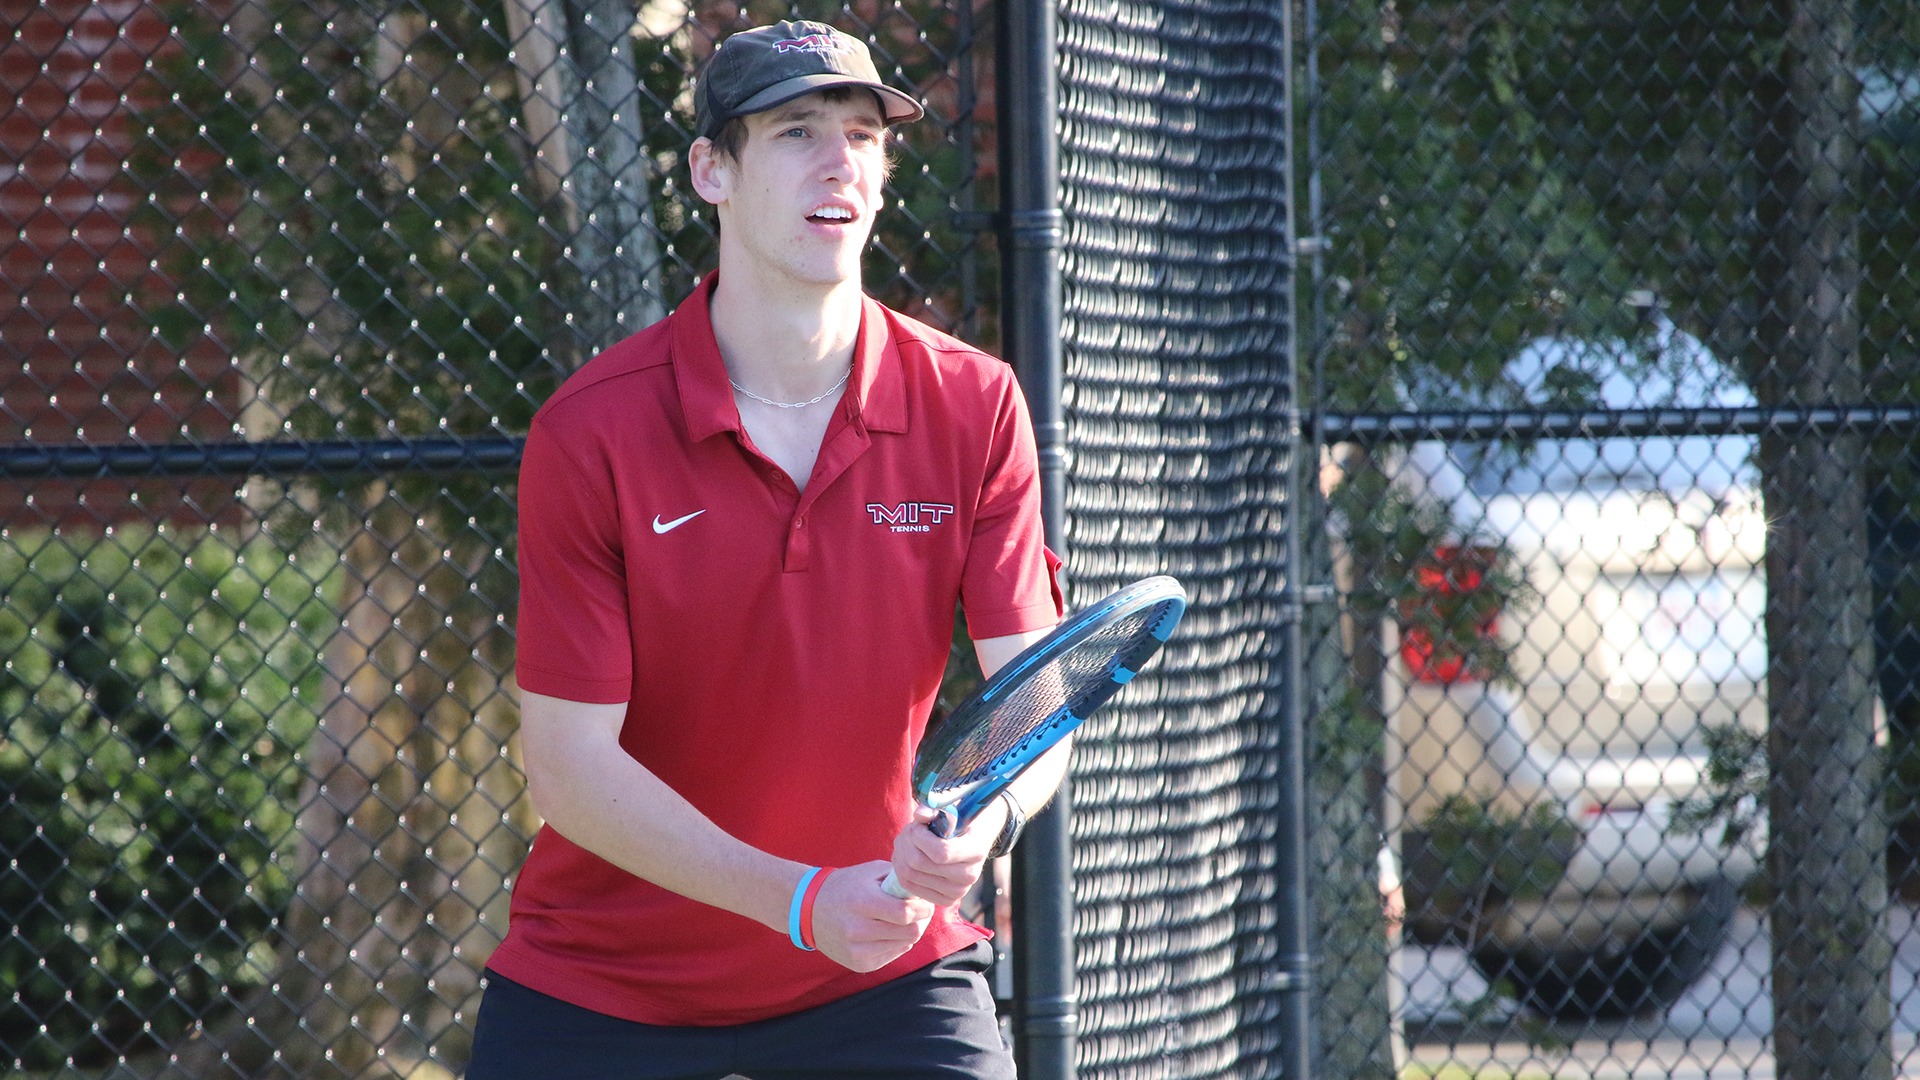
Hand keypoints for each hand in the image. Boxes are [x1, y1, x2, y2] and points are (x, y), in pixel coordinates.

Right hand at [807, 860, 934, 972]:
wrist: (809, 909)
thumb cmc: (846, 886)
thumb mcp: (870, 872)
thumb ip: (899, 880)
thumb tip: (925, 893)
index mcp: (862, 902)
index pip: (905, 913)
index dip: (922, 909)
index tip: (925, 903)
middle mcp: (858, 930)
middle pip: (909, 932)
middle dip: (920, 921)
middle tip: (920, 912)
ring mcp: (857, 950)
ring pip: (904, 945)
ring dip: (908, 932)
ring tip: (900, 920)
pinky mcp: (859, 964)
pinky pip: (892, 955)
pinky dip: (896, 943)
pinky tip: (886, 932)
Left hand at [887, 800, 1003, 907]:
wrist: (975, 840)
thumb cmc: (960, 821)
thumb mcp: (952, 809)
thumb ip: (934, 809)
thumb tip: (920, 815)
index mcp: (975, 851)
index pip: (940, 852)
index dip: (920, 837)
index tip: (918, 825)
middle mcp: (969, 876)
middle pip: (919, 863)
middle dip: (907, 843)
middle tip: (909, 831)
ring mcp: (958, 891)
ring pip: (910, 875)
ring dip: (901, 854)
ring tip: (908, 841)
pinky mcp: (945, 900)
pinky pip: (910, 886)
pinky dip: (902, 869)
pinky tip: (907, 856)